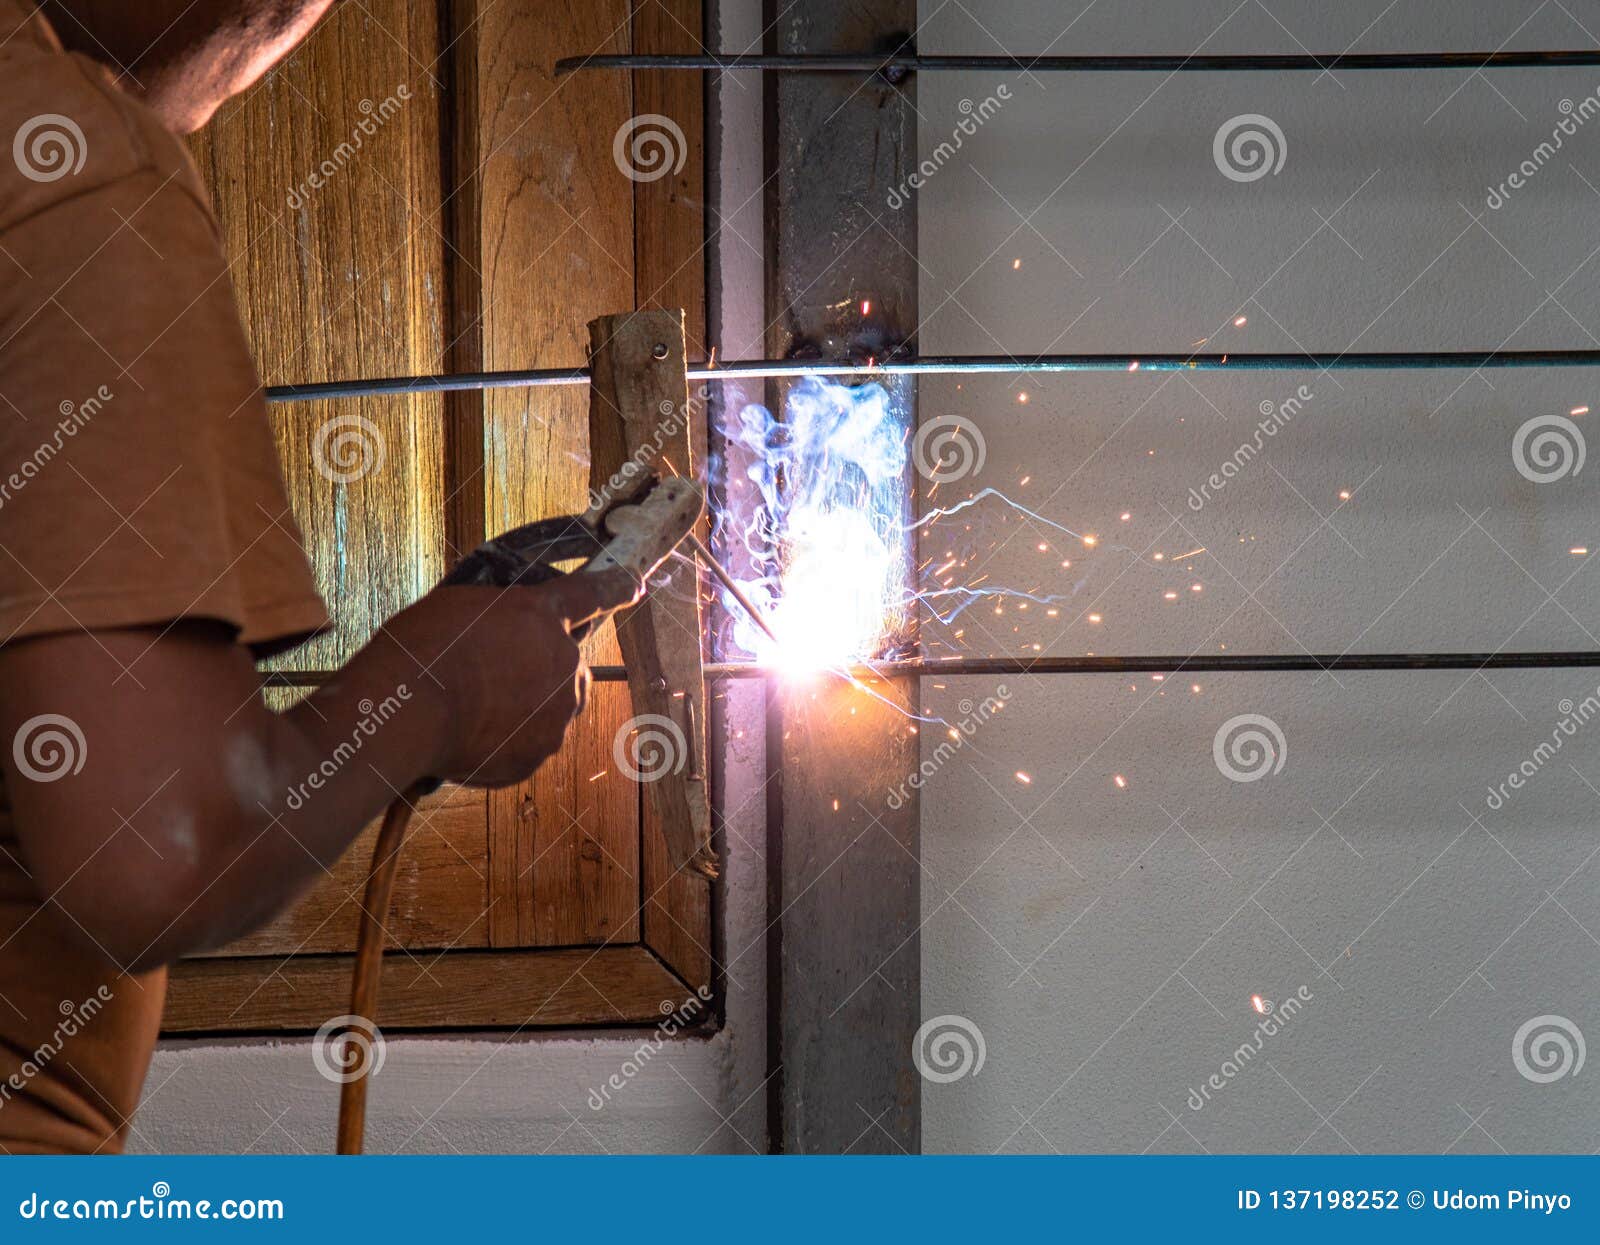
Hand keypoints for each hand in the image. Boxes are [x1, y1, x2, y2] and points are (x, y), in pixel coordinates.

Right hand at [377, 570, 638, 786]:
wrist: (406, 714)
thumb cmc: (420, 653)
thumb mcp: (458, 608)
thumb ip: (498, 617)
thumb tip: (500, 634)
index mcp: (542, 615)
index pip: (593, 593)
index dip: (614, 587)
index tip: (631, 584)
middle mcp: (563, 661)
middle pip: (567, 662)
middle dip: (539, 666)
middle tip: (492, 672)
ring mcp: (556, 711)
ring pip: (551, 706)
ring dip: (524, 705)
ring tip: (473, 706)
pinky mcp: (540, 751)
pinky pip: (530, 742)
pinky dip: (507, 740)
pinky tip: (470, 733)